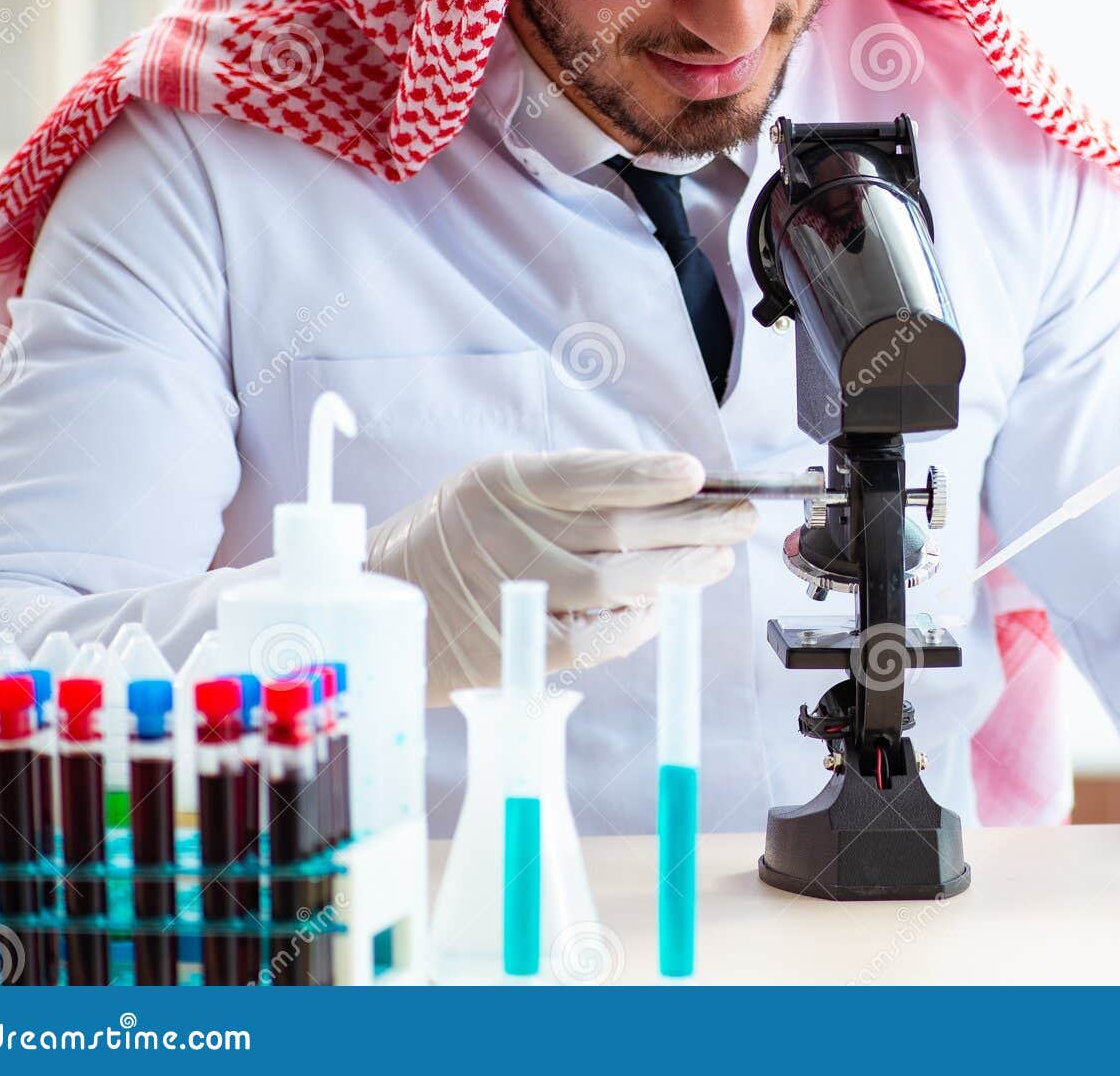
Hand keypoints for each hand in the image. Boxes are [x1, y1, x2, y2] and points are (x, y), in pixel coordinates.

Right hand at [365, 448, 752, 702]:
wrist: (381, 605)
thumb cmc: (452, 542)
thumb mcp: (492, 493)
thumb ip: (566, 491)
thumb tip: (664, 492)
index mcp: (498, 481)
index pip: (588, 473)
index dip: (648, 474)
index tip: (699, 474)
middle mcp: (502, 531)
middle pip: (616, 527)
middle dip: (690, 524)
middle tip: (738, 520)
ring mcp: (509, 590)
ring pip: (615, 581)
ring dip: (677, 572)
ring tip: (715, 561)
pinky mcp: (515, 646)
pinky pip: (595, 636)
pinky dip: (636, 623)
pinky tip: (661, 610)